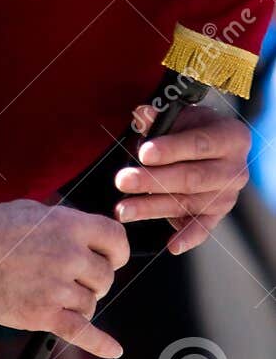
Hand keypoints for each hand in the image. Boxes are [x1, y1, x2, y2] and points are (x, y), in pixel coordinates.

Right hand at [0, 191, 129, 358]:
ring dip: (77, 302)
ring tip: (48, 292)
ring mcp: (56, 286)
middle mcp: (68, 254)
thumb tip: (86, 234)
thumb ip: (64, 223)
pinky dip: (100, 344)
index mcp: (68, 225)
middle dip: (91, 280)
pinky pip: (82, 333)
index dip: (115, 251)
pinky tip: (114, 350)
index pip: (116, 240)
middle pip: (105, 277)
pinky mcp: (41, 314)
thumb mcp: (33, 211)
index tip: (109, 259)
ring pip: (90, 304)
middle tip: (66, 277)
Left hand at [114, 101, 249, 255]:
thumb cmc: (192, 127)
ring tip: (123, 209)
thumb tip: (141, 113)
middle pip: (192, 177)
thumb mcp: (181, 115)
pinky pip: (203, 228)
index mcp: (231, 137)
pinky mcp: (217, 215)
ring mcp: (227, 195)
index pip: (199, 144)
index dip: (170, 149)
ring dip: (152, 207)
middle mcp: (235, 169)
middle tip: (122, 181)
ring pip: (187, 202)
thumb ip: (161, 117)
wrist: (211, 143)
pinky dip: (188, 237)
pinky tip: (171, 245)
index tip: (142, 153)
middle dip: (153, 180)